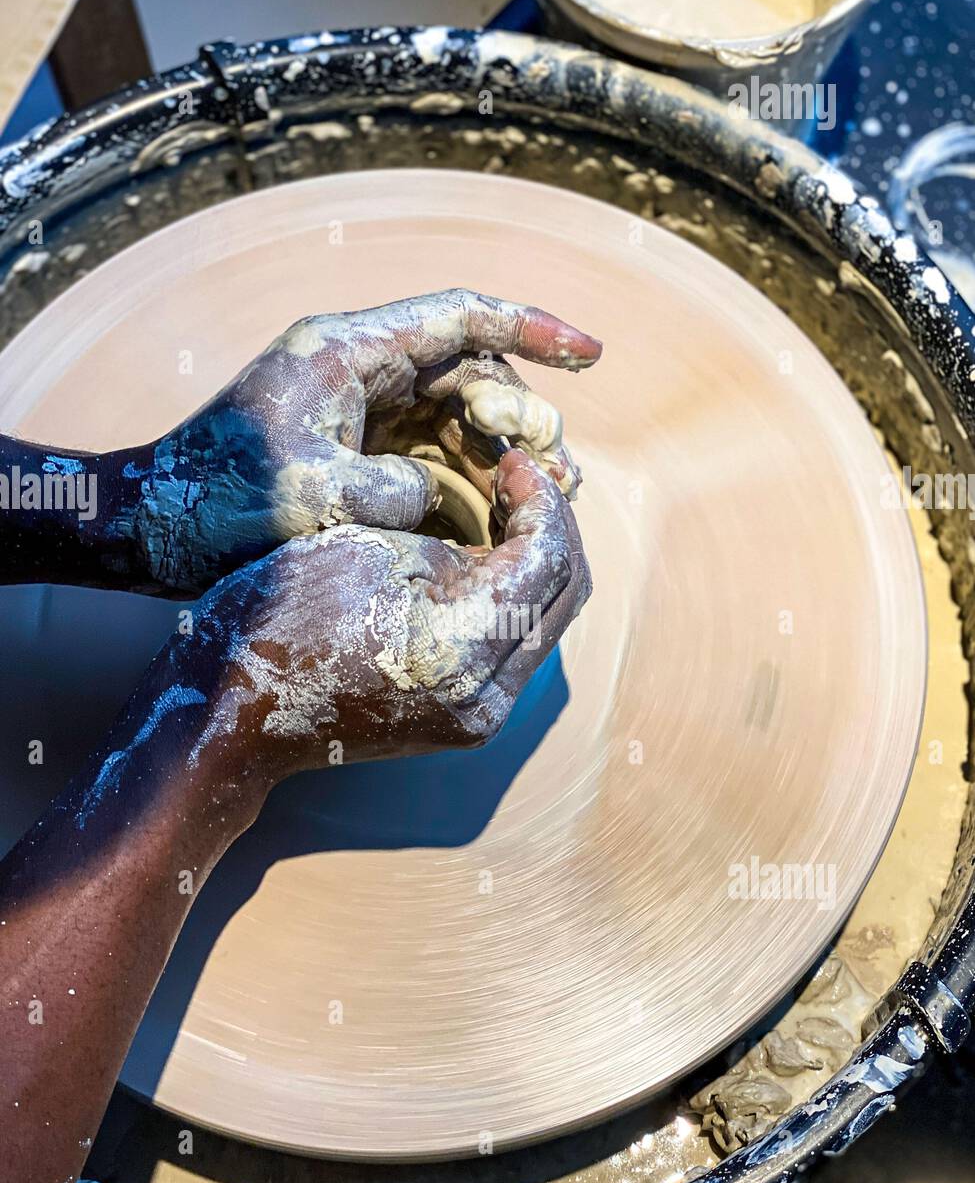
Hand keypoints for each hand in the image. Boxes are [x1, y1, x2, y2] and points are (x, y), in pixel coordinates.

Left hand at [101, 290, 599, 593]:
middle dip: (523, 413)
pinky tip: (499, 510)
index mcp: (349, 353)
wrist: (150, 529)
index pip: (459, 317)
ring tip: (547, 495)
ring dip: (503, 450)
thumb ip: (399, 489)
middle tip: (560, 471)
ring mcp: (357, 412)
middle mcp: (359, 372)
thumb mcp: (317, 498)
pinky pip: (429, 451)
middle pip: (468, 369)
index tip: (593, 351)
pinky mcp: (352, 451)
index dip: (534, 325)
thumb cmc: (219, 504)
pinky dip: (468, 475)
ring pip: (454, 414)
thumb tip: (443, 492)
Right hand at [183, 449, 590, 778]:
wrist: (231, 713)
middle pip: (565, 595)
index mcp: (460, 646)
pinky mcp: (465, 721)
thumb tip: (512, 530)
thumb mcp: (372, 549)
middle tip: (518, 480)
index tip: (513, 462)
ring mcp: (478, 717)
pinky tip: (483, 558)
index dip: (541, 499)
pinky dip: (512, 598)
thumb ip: (459, 543)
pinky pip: (516, 648)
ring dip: (536, 562)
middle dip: (550, 527)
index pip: (548, 558)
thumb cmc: (282, 613)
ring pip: (547, 622)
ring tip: (503, 512)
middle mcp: (485, 695)